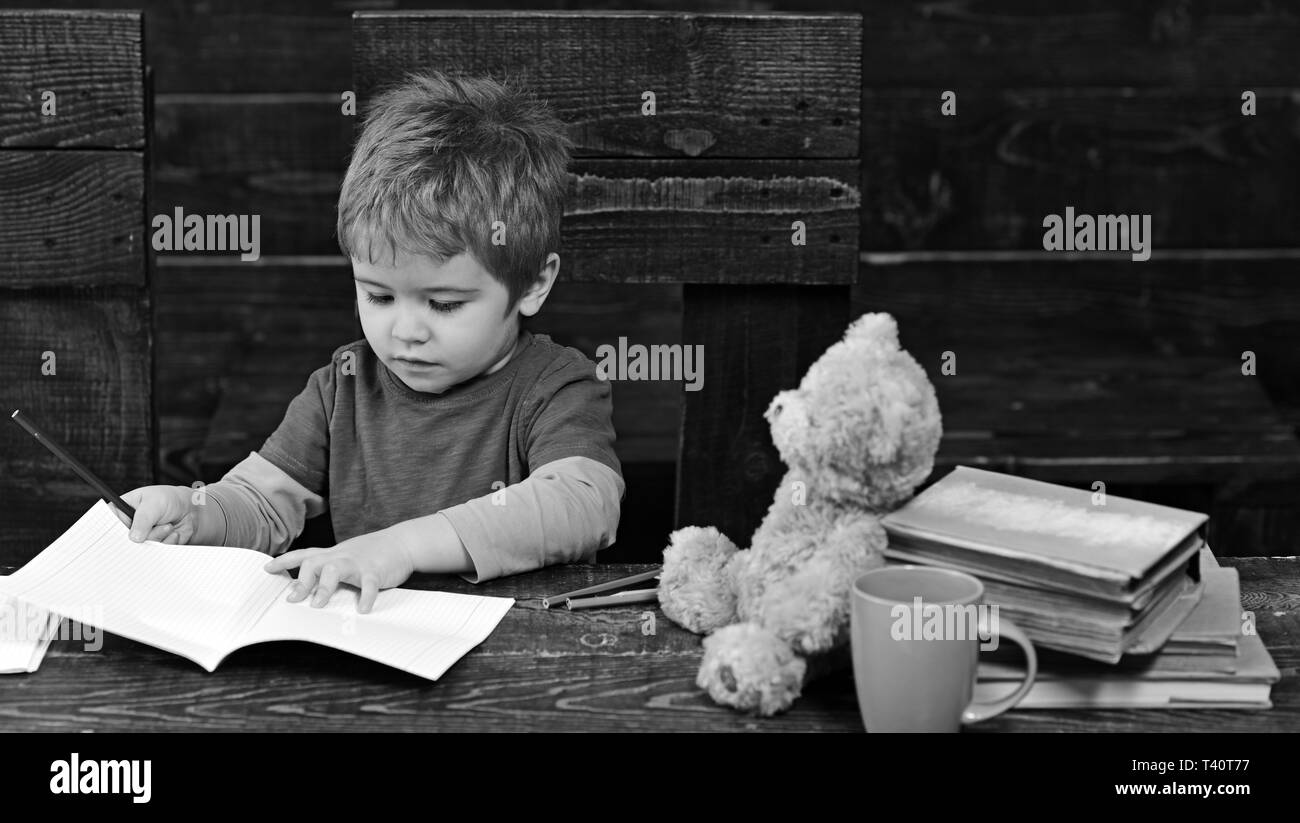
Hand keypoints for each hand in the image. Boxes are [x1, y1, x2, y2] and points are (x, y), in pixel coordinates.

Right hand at [112, 486, 197, 543]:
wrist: (190, 509)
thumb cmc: (168, 499)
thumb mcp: (154, 503)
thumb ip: (143, 519)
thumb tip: (134, 538)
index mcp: (120, 512)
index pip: (106, 526)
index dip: (110, 534)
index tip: (123, 537)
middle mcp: (127, 528)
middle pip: (122, 542)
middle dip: (140, 539)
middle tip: (149, 533)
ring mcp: (140, 539)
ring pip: (142, 549)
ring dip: (158, 538)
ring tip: (167, 525)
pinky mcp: (153, 548)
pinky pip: (157, 553)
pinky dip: (167, 543)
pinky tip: (173, 533)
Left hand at [263, 531, 416, 612]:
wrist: (402, 542)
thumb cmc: (371, 554)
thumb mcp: (345, 557)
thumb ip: (327, 570)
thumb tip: (303, 589)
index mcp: (332, 555)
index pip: (303, 555)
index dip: (284, 561)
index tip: (266, 569)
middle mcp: (341, 557)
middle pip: (314, 562)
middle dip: (302, 580)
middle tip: (292, 599)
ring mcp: (358, 563)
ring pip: (336, 569)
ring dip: (324, 587)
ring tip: (317, 605)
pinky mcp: (377, 571)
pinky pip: (369, 584)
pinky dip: (366, 597)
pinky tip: (362, 609)